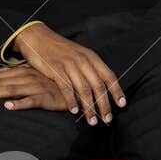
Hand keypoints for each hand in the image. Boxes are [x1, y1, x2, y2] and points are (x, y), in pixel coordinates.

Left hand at [0, 67, 70, 111]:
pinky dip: (21, 103)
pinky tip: (9, 106)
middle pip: (0, 82)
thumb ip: (13, 74)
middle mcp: (29, 77)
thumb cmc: (54, 82)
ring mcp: (38, 87)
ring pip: (13, 89)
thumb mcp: (32, 74)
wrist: (79, 87)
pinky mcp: (48, 98)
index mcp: (23, 72)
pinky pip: (33, 100)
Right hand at [10, 23, 125, 124]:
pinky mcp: (56, 69)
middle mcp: (83, 60)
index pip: (109, 76)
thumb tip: (101, 87)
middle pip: (98, 86)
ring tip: (92, 121)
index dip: (116, 91)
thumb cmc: (59, 50)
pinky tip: (74, 112)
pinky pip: (66, 88)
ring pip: (84, 89)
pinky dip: (71, 101)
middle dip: (104, 105)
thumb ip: (90, 69)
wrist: (38, 38)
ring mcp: (69, 65)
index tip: (122, 105)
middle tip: (108, 119)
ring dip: (89, 107)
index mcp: (91, 57)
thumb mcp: (79, 55)